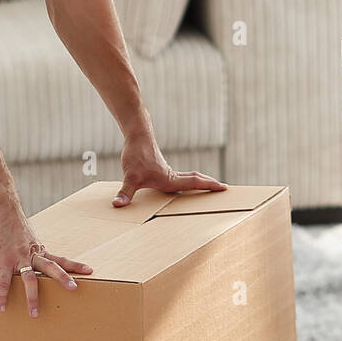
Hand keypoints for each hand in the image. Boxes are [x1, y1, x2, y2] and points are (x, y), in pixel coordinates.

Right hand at [0, 200, 93, 316]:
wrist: (3, 208)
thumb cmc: (13, 222)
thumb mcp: (27, 237)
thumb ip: (31, 248)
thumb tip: (32, 257)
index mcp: (40, 249)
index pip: (61, 259)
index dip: (75, 265)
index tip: (90, 271)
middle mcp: (33, 254)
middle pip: (52, 268)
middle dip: (63, 279)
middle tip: (75, 289)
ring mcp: (19, 257)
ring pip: (30, 279)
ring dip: (33, 297)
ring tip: (35, 314)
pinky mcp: (4, 260)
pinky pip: (4, 281)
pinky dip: (4, 295)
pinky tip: (2, 307)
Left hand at [112, 134, 226, 206]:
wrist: (137, 135)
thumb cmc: (136, 155)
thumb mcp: (129, 177)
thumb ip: (125, 192)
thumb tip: (117, 205)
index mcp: (170, 179)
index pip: (194, 183)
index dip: (208, 186)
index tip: (223, 187)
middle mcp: (172, 176)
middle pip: (196, 179)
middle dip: (209, 184)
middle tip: (224, 188)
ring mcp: (168, 171)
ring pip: (189, 177)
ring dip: (200, 181)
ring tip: (209, 186)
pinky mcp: (161, 168)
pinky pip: (181, 176)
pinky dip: (189, 179)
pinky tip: (184, 185)